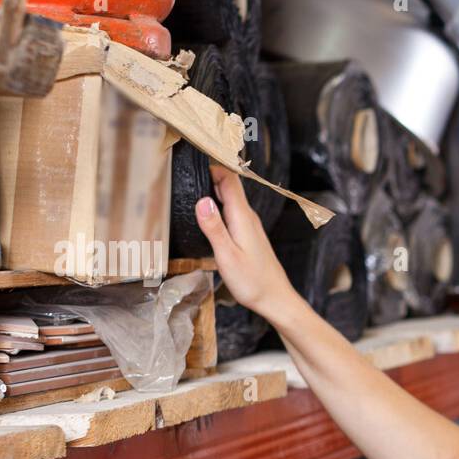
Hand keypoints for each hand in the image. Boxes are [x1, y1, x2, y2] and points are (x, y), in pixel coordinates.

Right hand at [194, 165, 299, 320]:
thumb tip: (202, 199)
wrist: (275, 299)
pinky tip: (205, 213)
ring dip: (212, 190)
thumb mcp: (227, 255)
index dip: (211, 165)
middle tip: (183, 169)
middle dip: (208, 174)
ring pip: (229, 199)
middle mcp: (248, 217)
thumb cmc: (252, 282)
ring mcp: (249, 225)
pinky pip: (231, 212)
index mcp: (243, 217)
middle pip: (228, 186)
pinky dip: (217, 206)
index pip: (228, 179)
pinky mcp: (248, 235)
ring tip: (189, 185)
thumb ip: (214, 227)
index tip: (191, 158)